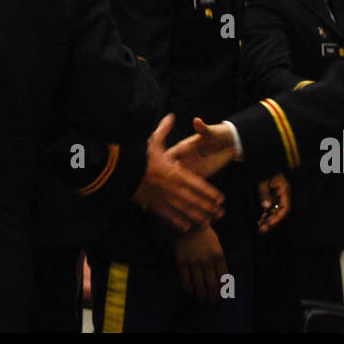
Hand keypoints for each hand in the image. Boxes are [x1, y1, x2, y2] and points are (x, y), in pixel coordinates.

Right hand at [133, 115, 224, 231]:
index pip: (199, 185)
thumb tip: (170, 116)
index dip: (211, 193)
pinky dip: (178, 222)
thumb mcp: (152, 142)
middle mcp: (173, 188)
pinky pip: (169, 216)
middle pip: (195, 200)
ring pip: (185, 210)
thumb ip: (163, 131)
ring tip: (208, 222)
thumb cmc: (139, 157)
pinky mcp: (154, 205)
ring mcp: (164, 198)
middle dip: (209, 208)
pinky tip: (187, 227)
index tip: (220, 199)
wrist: (122, 172)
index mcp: (176, 172)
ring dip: (198, 217)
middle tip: (220, 214)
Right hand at [173, 224, 228, 301]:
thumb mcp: (216, 244)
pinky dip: (188, 288)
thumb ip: (219, 259)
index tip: (221, 294)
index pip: (223, 278)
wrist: (187, 222)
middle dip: (213, 296)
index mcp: (218, 255)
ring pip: (199, 285)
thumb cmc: (204, 233)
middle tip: (212, 300)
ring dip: (202, 294)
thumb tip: (221, 278)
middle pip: (212, 284)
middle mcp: (207, 261)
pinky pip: (185, 281)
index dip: (223, 289)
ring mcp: (194, 262)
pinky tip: (190, 290)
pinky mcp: (182, 262)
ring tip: (202, 297)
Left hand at [256, 173, 289, 232]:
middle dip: (272, 222)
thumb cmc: (263, 169)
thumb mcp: (262, 181)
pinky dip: (266, 216)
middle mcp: (282, 195)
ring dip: (268, 221)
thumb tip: (266, 207)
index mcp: (284, 190)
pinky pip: (270, 209)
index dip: (278, 218)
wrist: (261, 162)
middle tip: (262, 230)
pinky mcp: (271, 197)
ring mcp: (277, 197)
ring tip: (260, 228)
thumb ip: (264, 193)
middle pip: (280, 212)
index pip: (285, 208)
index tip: (270, 224)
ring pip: (275, 212)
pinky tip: (260, 222)